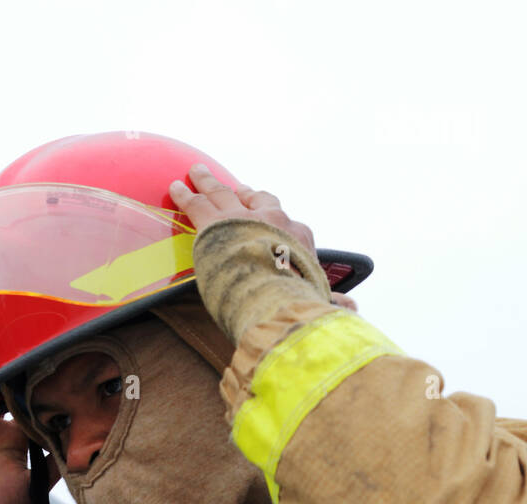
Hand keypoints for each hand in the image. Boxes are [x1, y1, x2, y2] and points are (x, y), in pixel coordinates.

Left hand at [170, 164, 358, 311]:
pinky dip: (185, 195)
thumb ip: (330, 299)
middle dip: (244, 193)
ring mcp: (243, 218)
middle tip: (235, 188)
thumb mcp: (318, 297)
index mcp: (299, 236)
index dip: (272, 215)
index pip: (286, 221)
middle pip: (256, 199)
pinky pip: (197, 204)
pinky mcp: (215, 223)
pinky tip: (175, 189)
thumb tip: (352, 307)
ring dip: (209, 182)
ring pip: (223, 193)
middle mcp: (274, 219)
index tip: (265, 209)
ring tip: (197, 173)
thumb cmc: (300, 302)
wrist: (277, 295)